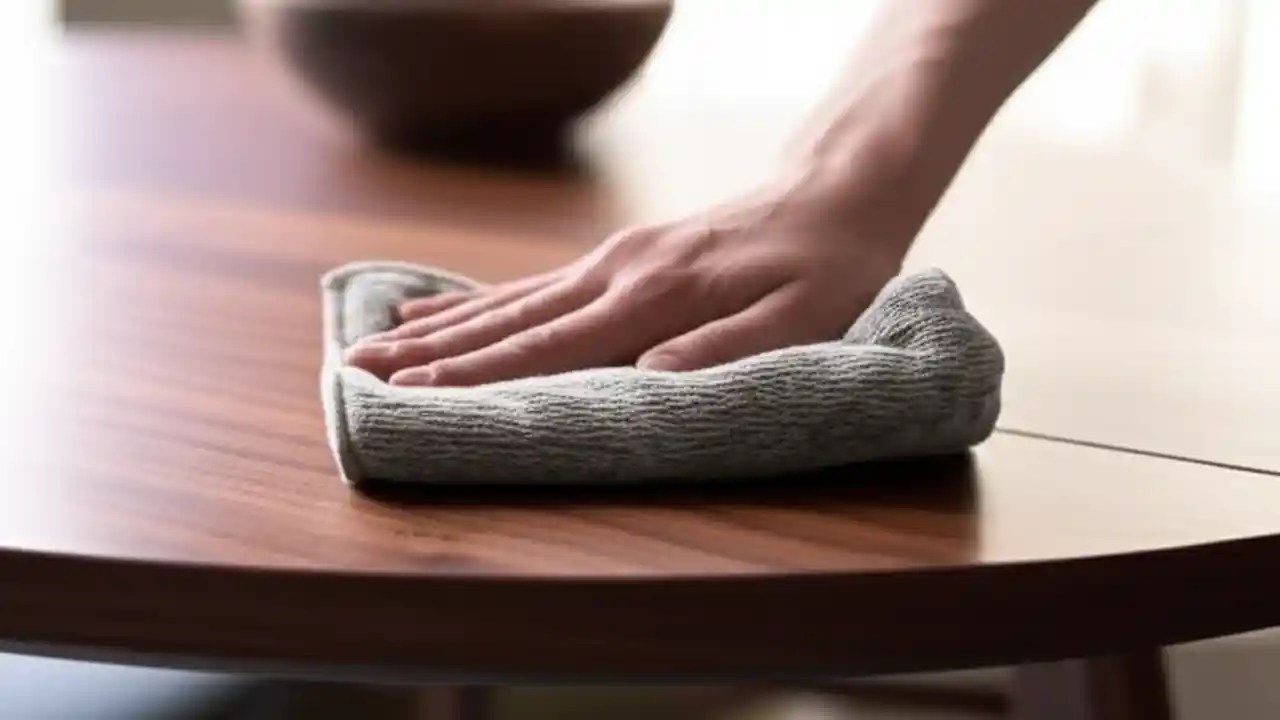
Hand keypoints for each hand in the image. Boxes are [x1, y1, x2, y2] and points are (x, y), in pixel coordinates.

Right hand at [345, 171, 913, 386]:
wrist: (833, 195)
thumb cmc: (827, 267)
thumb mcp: (805, 316)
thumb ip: (728, 349)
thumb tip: (648, 381)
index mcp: (656, 297)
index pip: (551, 345)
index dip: (480, 374)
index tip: (412, 392)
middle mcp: (618, 272)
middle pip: (509, 318)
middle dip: (430, 350)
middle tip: (356, 371)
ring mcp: (613, 259)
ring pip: (510, 297)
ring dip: (440, 325)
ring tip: (372, 341)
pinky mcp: (619, 256)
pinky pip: (534, 282)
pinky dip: (480, 299)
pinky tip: (440, 307)